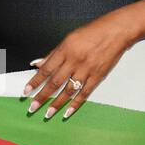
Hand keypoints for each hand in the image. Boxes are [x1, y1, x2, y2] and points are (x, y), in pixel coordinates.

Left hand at [22, 11, 136, 120]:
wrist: (118, 31)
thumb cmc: (94, 32)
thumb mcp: (70, 38)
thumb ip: (53, 53)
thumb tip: (37, 63)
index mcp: (66, 49)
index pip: (46, 69)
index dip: (35, 81)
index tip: (26, 92)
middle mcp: (75, 60)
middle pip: (55, 82)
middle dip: (42, 96)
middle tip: (32, 107)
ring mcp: (87, 69)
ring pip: (68, 90)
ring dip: (56, 103)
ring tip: (47, 113)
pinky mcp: (98, 76)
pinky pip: (85, 93)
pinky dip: (75, 104)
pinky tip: (67, 112)